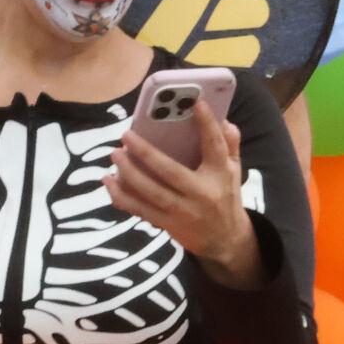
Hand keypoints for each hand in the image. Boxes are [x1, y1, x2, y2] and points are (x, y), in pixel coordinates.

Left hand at [107, 104, 265, 288]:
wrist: (224, 240)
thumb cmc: (225, 195)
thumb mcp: (234, 169)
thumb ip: (230, 142)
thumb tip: (223, 119)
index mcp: (219, 174)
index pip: (214, 146)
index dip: (207, 125)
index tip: (196, 103)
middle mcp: (200, 194)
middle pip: (171, 172)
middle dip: (146, 153)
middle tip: (126, 136)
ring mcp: (183, 212)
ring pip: (151, 193)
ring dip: (129, 174)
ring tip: (115, 155)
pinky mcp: (168, 224)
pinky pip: (141, 210)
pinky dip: (122, 197)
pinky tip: (109, 182)